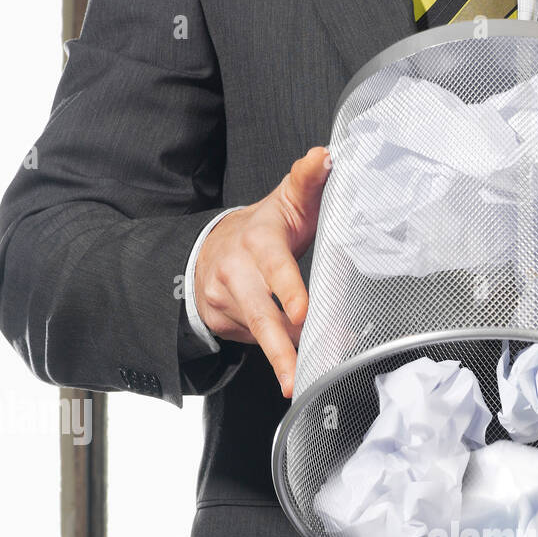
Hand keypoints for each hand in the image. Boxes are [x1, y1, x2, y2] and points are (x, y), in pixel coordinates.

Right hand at [194, 146, 330, 396]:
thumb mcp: (287, 201)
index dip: (289, 290)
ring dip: (286, 359)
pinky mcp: (221, 321)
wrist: (212, 249)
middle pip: (262, 316)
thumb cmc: (265, 229)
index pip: (276, 267)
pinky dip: (278, 354)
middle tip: (296, 377)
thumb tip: (325, 156)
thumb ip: (308, 181)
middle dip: (281, 351)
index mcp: (258, 241)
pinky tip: (292, 360)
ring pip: (260, 335)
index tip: (302, 313)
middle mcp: (236, 271)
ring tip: (301, 380)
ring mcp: (225, 299)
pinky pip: (253, 342)